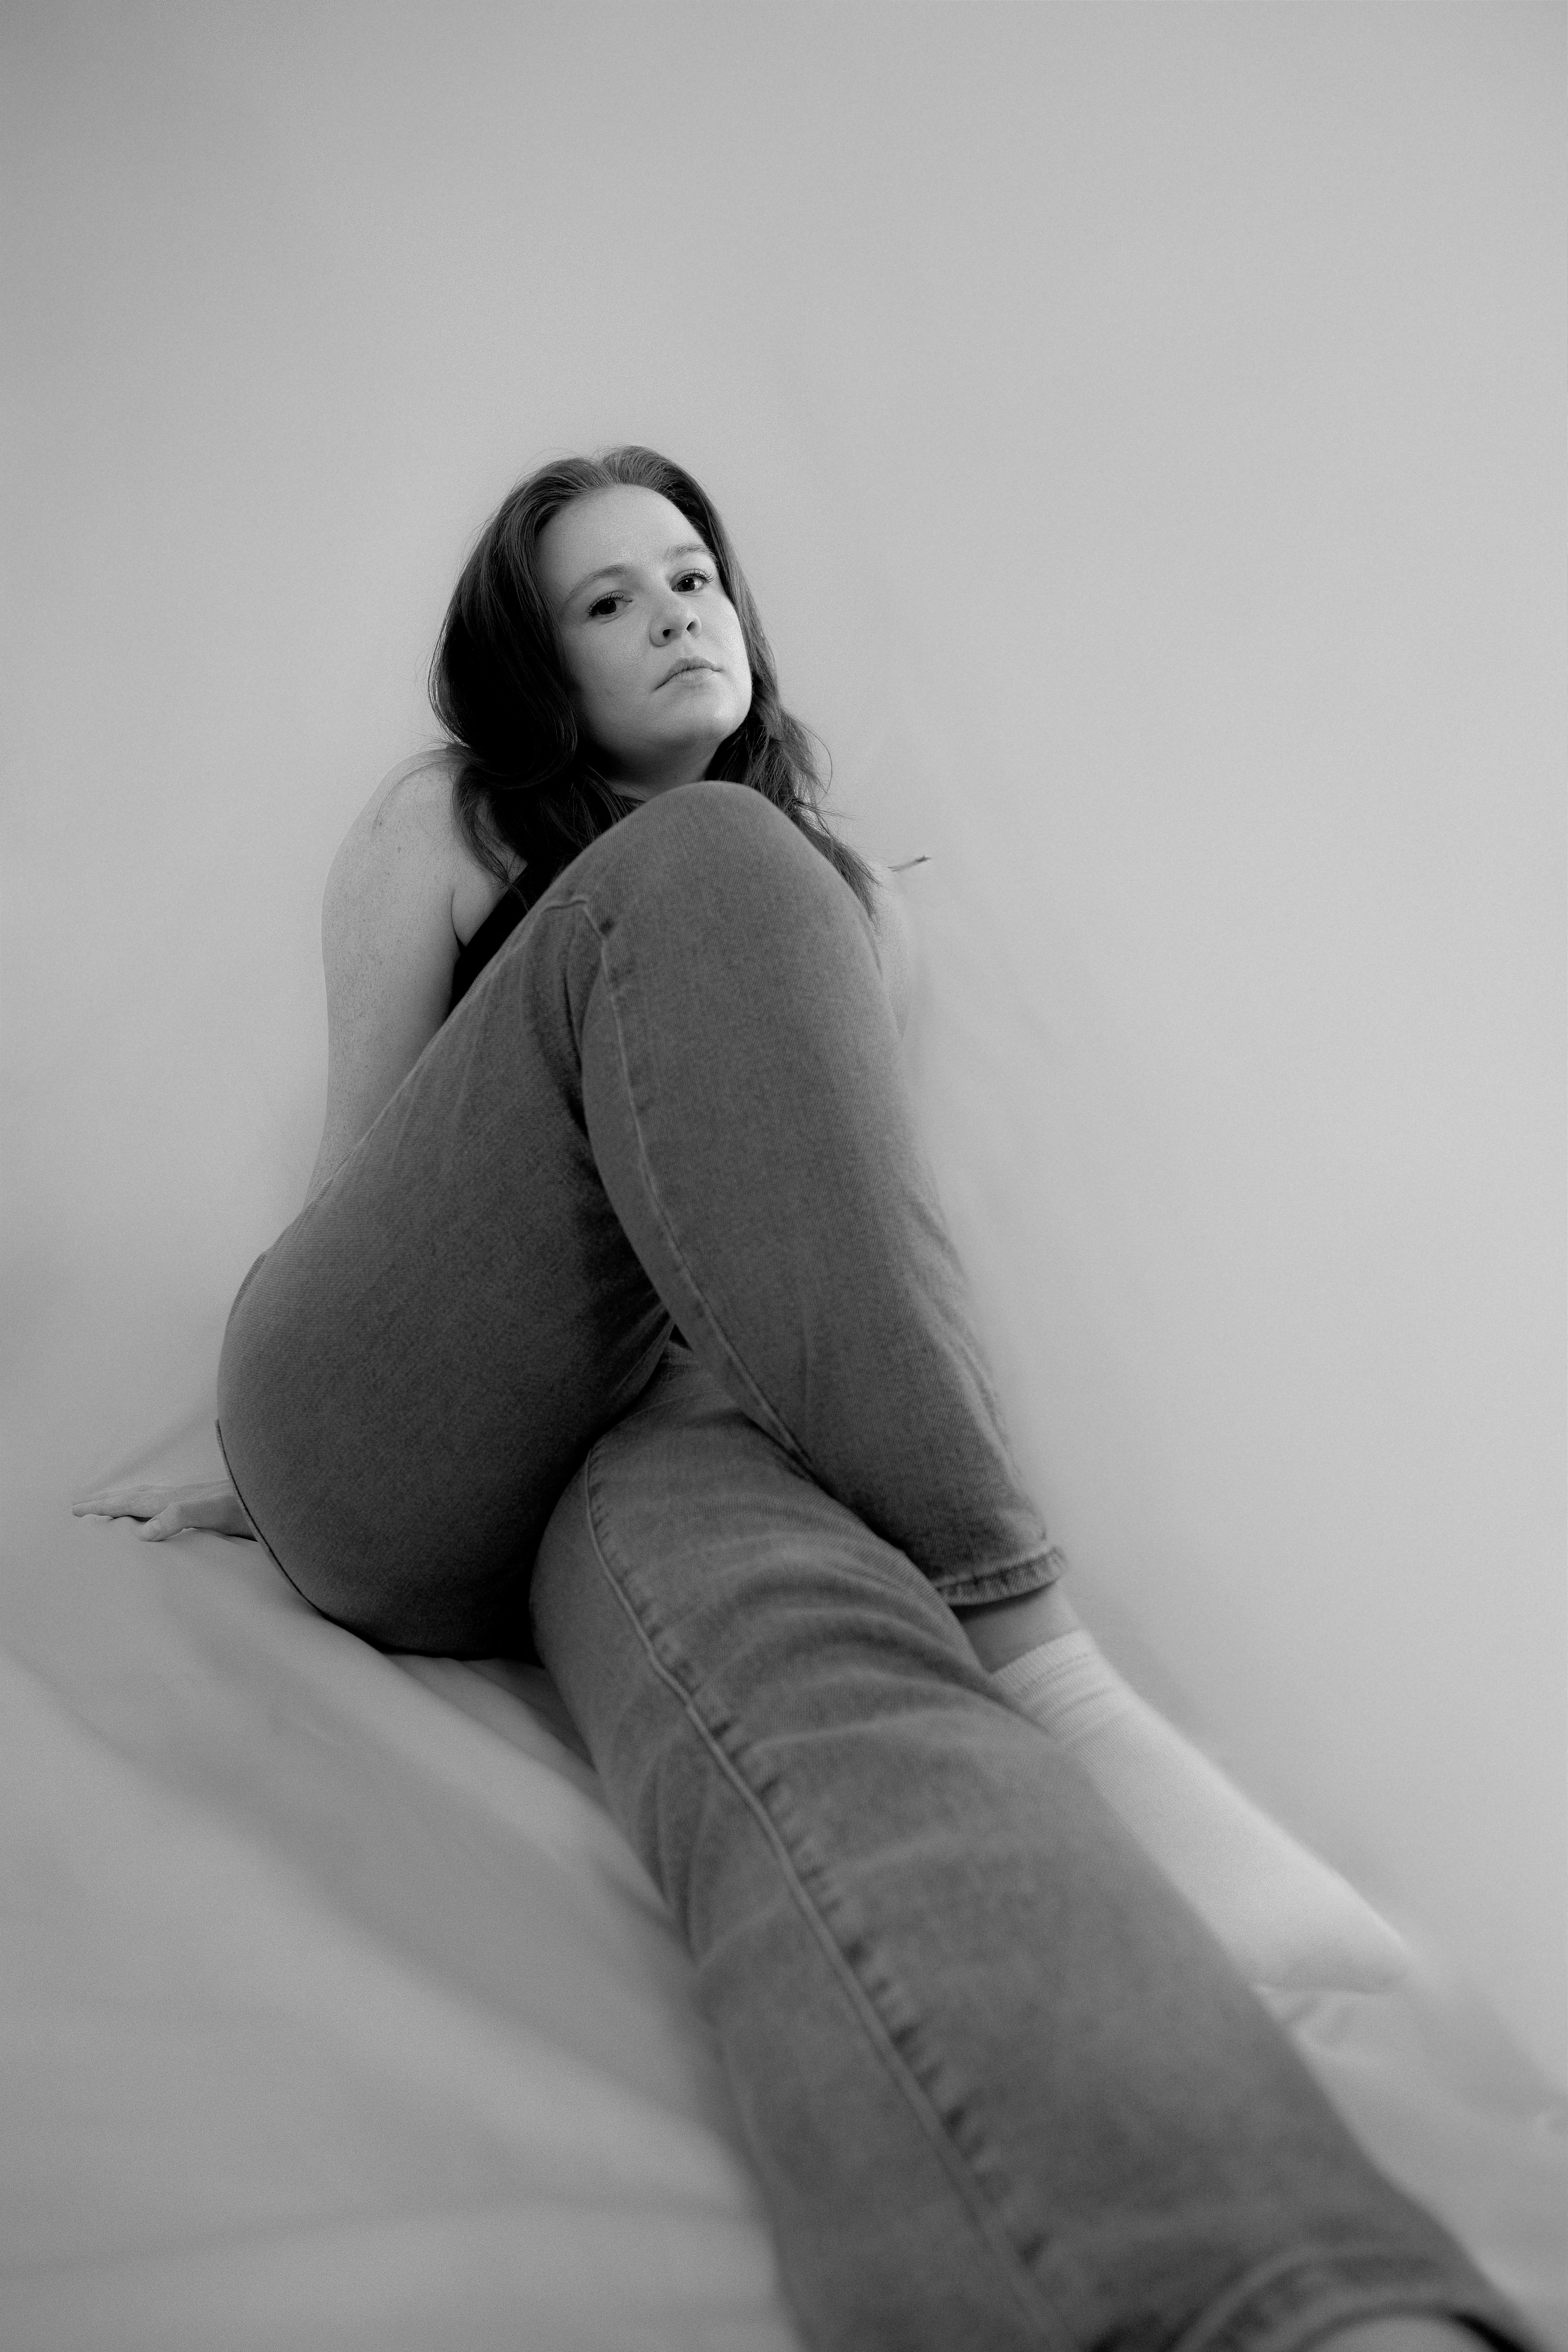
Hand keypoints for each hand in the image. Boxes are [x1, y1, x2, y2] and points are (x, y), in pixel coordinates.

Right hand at [72, 1479, 256, 1542]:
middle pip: (136, 1496)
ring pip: (150, 1498)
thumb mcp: (213, 1513)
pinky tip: (157, 1515)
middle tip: (80, 1505)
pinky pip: (167, 1505)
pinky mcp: (207, 1505)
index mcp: (175, 1500)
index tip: (75, 1509)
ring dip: (127, 1502)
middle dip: (107, 1501)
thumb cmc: (249, 1508)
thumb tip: (143, 1532)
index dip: (103, 1506)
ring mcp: (194, 1499)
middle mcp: (181, 1496)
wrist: (279, 1498)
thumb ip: (179, 1517)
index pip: (131, 1503)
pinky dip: (151, 1508)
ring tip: (111, 1506)